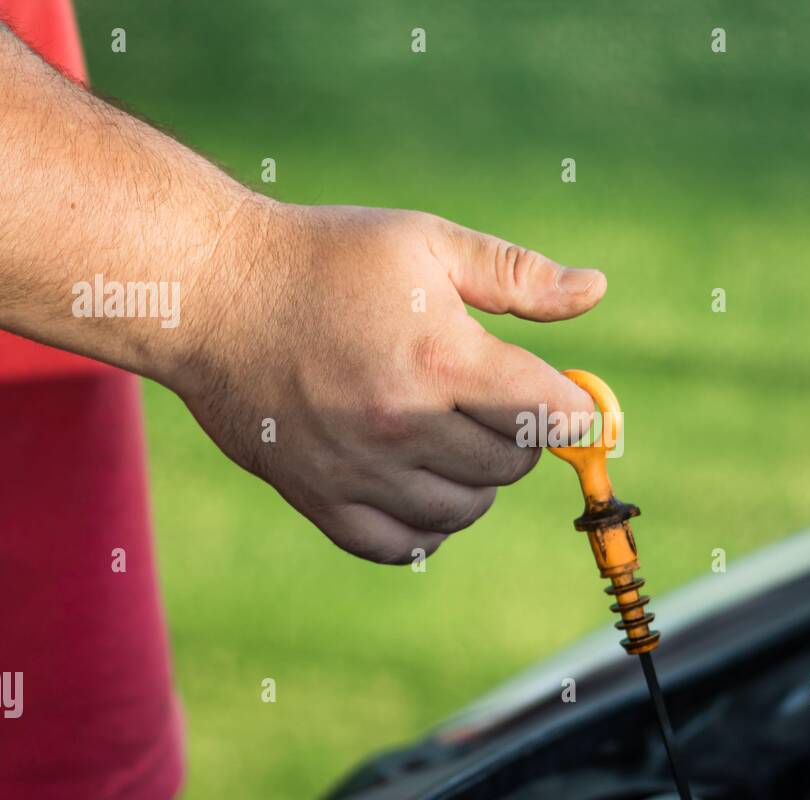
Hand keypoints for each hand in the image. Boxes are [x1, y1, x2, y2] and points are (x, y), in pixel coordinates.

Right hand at [176, 201, 602, 563]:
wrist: (212, 295)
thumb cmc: (326, 259)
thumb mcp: (426, 243)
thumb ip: (517, 275)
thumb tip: (597, 290)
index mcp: (442, 360)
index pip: (552, 416)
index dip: (572, 408)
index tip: (559, 397)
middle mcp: (404, 426)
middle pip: (513, 464)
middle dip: (519, 434)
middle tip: (490, 400)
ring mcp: (361, 472)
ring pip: (466, 509)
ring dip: (477, 478)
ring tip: (450, 435)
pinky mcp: (321, 501)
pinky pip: (404, 546)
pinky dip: (428, 525)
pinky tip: (420, 483)